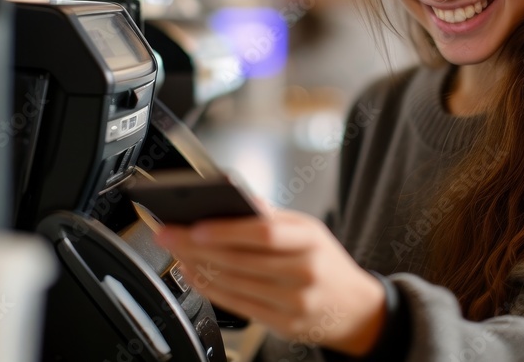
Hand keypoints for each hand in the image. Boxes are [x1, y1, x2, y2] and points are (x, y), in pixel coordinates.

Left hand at [155, 205, 386, 355]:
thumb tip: (235, 198)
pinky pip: (239, 305)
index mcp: (311, 240)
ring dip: (199, 268)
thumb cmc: (326, 262)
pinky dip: (211, 289)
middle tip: (169, 234)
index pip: (265, 233)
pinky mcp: (283, 325)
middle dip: (198, 247)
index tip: (195, 225)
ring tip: (177, 252)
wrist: (354, 308)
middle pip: (242, 260)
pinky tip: (195, 275)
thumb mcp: (309, 230)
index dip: (227, 231)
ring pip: (235, 284)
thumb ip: (272, 217)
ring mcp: (294, 302)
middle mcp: (304, 272)